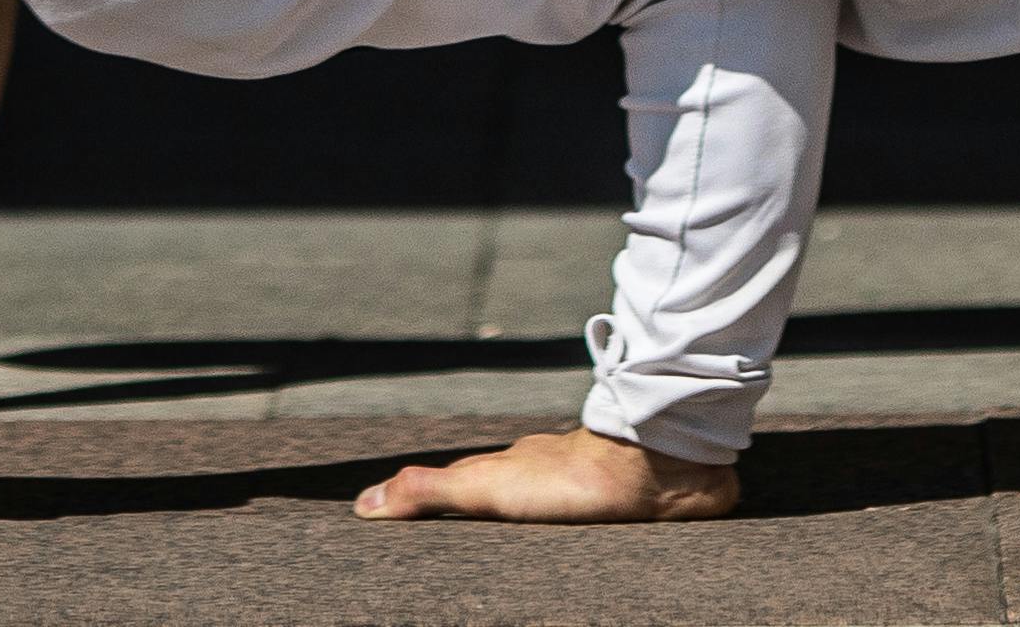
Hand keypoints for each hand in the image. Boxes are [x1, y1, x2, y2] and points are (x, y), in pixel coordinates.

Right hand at [355, 427, 742, 522]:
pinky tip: (576, 552)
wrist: (657, 470)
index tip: (406, 514)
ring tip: (513, 553)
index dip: (434, 497)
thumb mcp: (484, 487)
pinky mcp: (622, 509)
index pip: (462, 482)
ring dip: (533, 528)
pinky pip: (591, 527)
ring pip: (551, 510)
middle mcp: (545, 471)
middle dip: (486, 514)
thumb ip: (429, 493)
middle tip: (460, 538)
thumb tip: (362, 502)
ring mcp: (585, 488)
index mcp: (510, 465)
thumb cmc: (568, 479)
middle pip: (507, 495)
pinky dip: (576, 538)